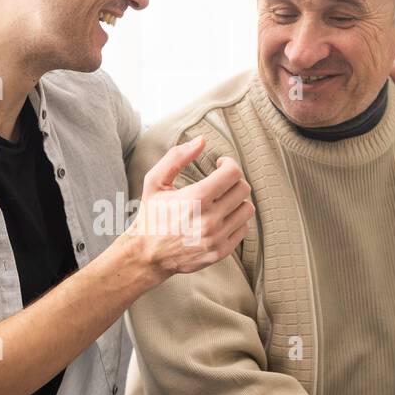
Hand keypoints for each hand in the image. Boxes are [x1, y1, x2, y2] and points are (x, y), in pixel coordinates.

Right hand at [122, 135, 253, 281]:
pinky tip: (221, 218)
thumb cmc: (151, 214)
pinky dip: (236, 220)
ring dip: (237, 201)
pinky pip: (243, 229)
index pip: (232, 173)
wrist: (146, 254)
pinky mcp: (220, 251)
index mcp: (195, 199)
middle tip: (221, 182)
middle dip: (233, 180)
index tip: (220, 165)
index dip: (228, 163)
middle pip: (243, 189)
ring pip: (247, 209)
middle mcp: (209, 219)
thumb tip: (202, 140)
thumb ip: (176, 157)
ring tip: (222, 201)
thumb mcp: (155, 182)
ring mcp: (217, 237)